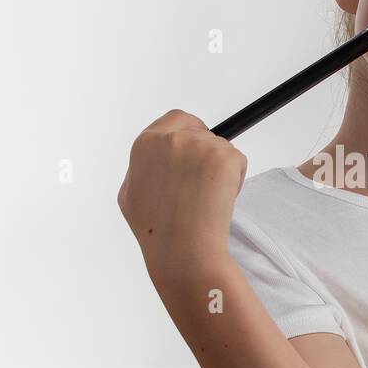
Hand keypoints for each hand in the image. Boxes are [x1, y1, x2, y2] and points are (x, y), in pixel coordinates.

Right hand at [117, 109, 246, 280]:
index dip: (188, 131)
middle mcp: (172, 139)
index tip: (195, 145)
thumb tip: (154, 160)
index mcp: (146, 144)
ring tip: (204, 199)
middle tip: (204, 182)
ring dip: (218, 168)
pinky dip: (235, 179)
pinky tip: (217, 200)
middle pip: (200, 131)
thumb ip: (141, 168)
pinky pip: (237, 161)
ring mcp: (200, 146)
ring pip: (220, 147)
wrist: (182, 249)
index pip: (176, 119)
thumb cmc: (157, 230)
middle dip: (205, 152)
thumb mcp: (129, 195)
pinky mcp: (225, 157)